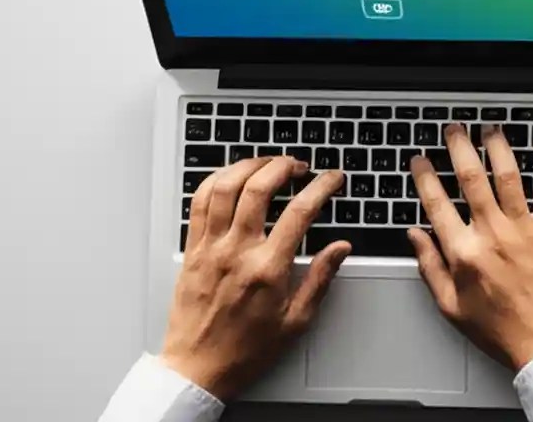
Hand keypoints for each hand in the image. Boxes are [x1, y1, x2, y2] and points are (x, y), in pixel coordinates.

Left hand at [160, 157, 349, 399]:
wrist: (197, 368)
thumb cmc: (244, 350)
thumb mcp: (296, 321)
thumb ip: (319, 279)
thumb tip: (340, 249)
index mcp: (267, 269)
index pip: (300, 212)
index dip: (322, 186)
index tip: (333, 178)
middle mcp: (236, 252)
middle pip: (259, 189)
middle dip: (283, 166)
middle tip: (299, 165)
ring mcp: (210, 248)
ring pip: (224, 187)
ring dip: (249, 166)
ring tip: (267, 163)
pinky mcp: (192, 250)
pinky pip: (198, 203)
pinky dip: (215, 181)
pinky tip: (230, 177)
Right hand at [408, 124, 532, 370]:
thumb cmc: (501, 329)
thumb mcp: (450, 306)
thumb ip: (429, 267)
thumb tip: (413, 235)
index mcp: (464, 254)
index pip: (437, 204)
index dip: (424, 177)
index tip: (419, 159)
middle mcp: (492, 235)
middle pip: (471, 179)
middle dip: (459, 147)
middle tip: (453, 129)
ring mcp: (524, 231)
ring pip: (508, 177)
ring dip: (497, 147)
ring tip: (490, 128)